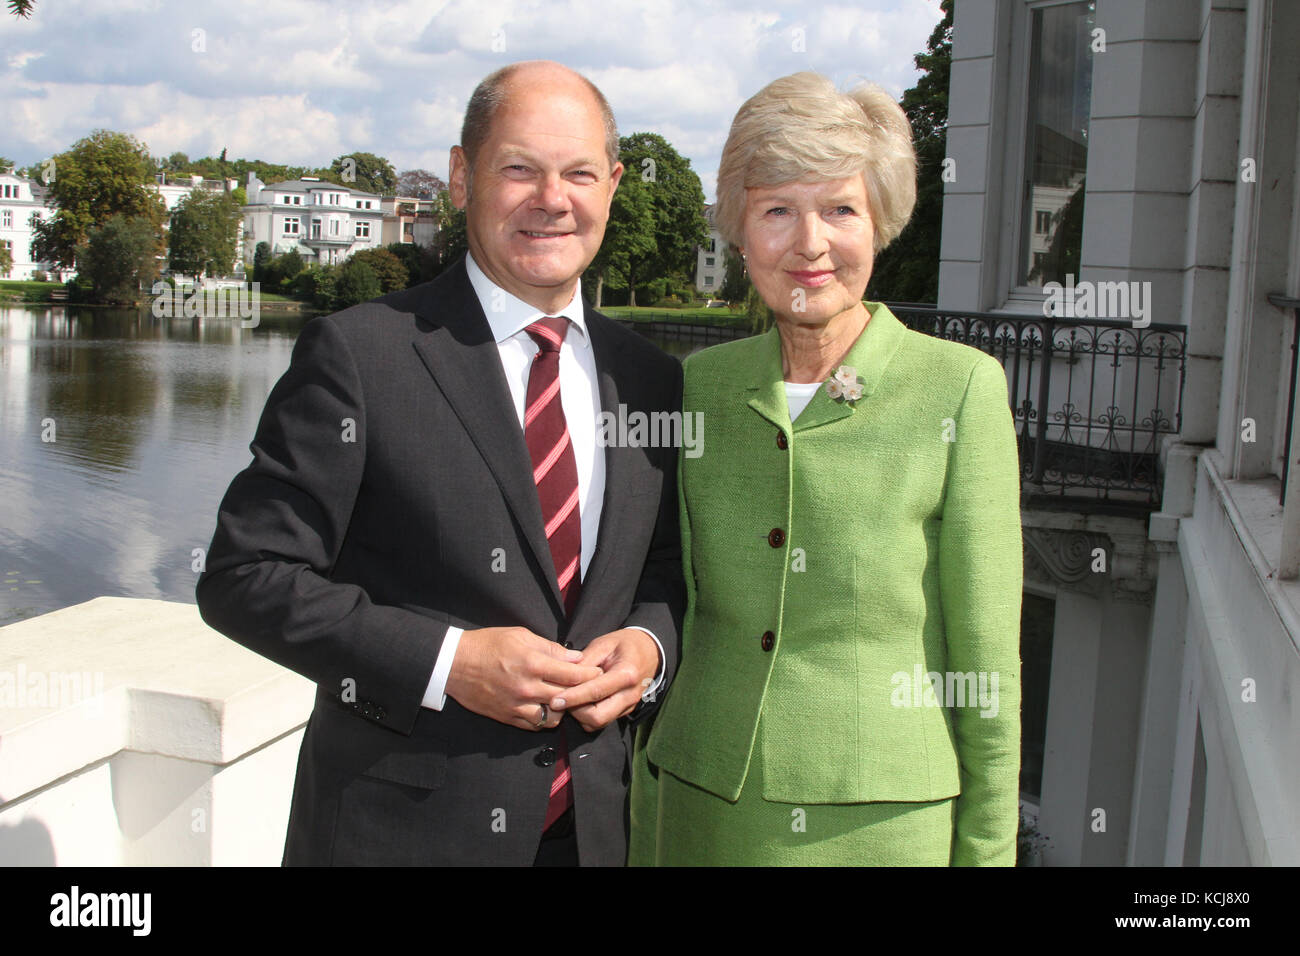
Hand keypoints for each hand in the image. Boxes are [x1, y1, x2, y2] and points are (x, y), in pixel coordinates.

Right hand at [446, 626, 604, 731]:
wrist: (455, 664)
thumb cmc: (488, 644)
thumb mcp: (520, 636)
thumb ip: (550, 648)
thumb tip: (574, 657)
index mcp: (533, 664)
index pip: (572, 675)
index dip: (589, 674)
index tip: (598, 672)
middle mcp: (527, 688)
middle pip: (567, 697)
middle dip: (582, 692)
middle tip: (589, 687)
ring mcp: (517, 705)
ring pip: (554, 717)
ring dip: (563, 709)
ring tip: (565, 699)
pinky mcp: (508, 717)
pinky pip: (535, 725)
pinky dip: (545, 719)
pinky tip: (547, 708)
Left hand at [551, 628, 658, 731]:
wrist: (650, 652)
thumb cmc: (624, 644)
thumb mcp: (604, 644)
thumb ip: (584, 660)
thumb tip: (563, 675)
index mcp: (626, 674)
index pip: (596, 692)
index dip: (573, 698)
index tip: (554, 700)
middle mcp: (630, 695)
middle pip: (598, 717)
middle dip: (575, 712)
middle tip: (560, 700)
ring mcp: (629, 706)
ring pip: (599, 723)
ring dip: (580, 715)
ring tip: (569, 699)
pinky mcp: (625, 711)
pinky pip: (603, 721)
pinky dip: (587, 716)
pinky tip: (579, 702)